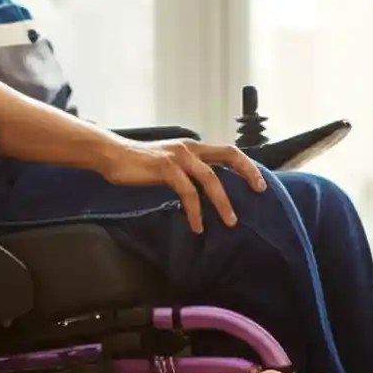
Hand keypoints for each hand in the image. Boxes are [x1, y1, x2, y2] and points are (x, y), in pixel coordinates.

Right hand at [100, 138, 266, 233]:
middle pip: (229, 155)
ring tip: (230, 222)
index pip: (228, 151)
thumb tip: (204, 192)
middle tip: (259, 191)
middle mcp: (190, 147)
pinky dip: (195, 211)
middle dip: (248, 173)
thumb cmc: (139, 163)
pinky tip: (197, 226)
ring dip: (223, 202)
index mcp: (193, 147)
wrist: (113, 155)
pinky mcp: (166, 168)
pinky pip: (188, 192)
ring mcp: (179, 156)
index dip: (247, 165)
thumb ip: (187, 173)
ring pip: (211, 179)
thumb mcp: (170, 165)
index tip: (259, 182)